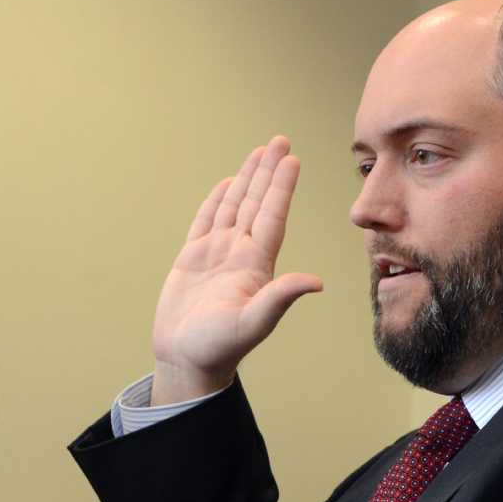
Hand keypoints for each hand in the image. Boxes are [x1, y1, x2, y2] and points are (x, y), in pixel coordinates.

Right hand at [149, 136, 322, 403]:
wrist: (187, 361)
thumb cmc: (219, 348)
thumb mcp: (253, 323)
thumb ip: (280, 298)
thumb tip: (316, 282)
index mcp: (256, 265)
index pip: (272, 216)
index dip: (282, 187)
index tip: (292, 159)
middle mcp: (239, 254)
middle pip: (256, 203)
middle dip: (267, 171)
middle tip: (279, 140)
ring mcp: (216, 255)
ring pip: (234, 207)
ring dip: (246, 180)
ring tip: (258, 152)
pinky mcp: (192, 261)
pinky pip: (206, 223)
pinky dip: (215, 202)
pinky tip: (227, 184)